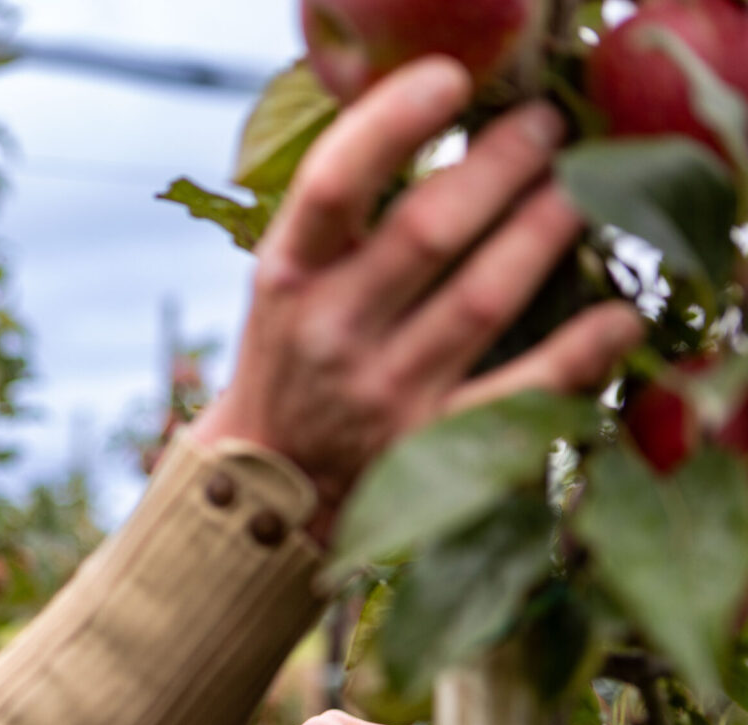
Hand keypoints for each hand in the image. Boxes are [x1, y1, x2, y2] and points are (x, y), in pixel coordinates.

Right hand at [192, 57, 643, 541]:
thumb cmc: (293, 355)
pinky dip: (581, 352)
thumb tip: (433, 122)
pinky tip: (618, 316)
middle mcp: (329, 332)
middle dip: (502, 165)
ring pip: (484, 298)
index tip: (451, 80)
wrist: (273, 477)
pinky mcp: (430, 446)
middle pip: (428, 231)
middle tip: (546, 127)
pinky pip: (521, 392)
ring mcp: (383, 392)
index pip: (331, 186)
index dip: (392, 123)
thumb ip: (344, 215)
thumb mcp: (288, 280)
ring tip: (583, 190)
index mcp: (286, 277)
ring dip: (547, 231)